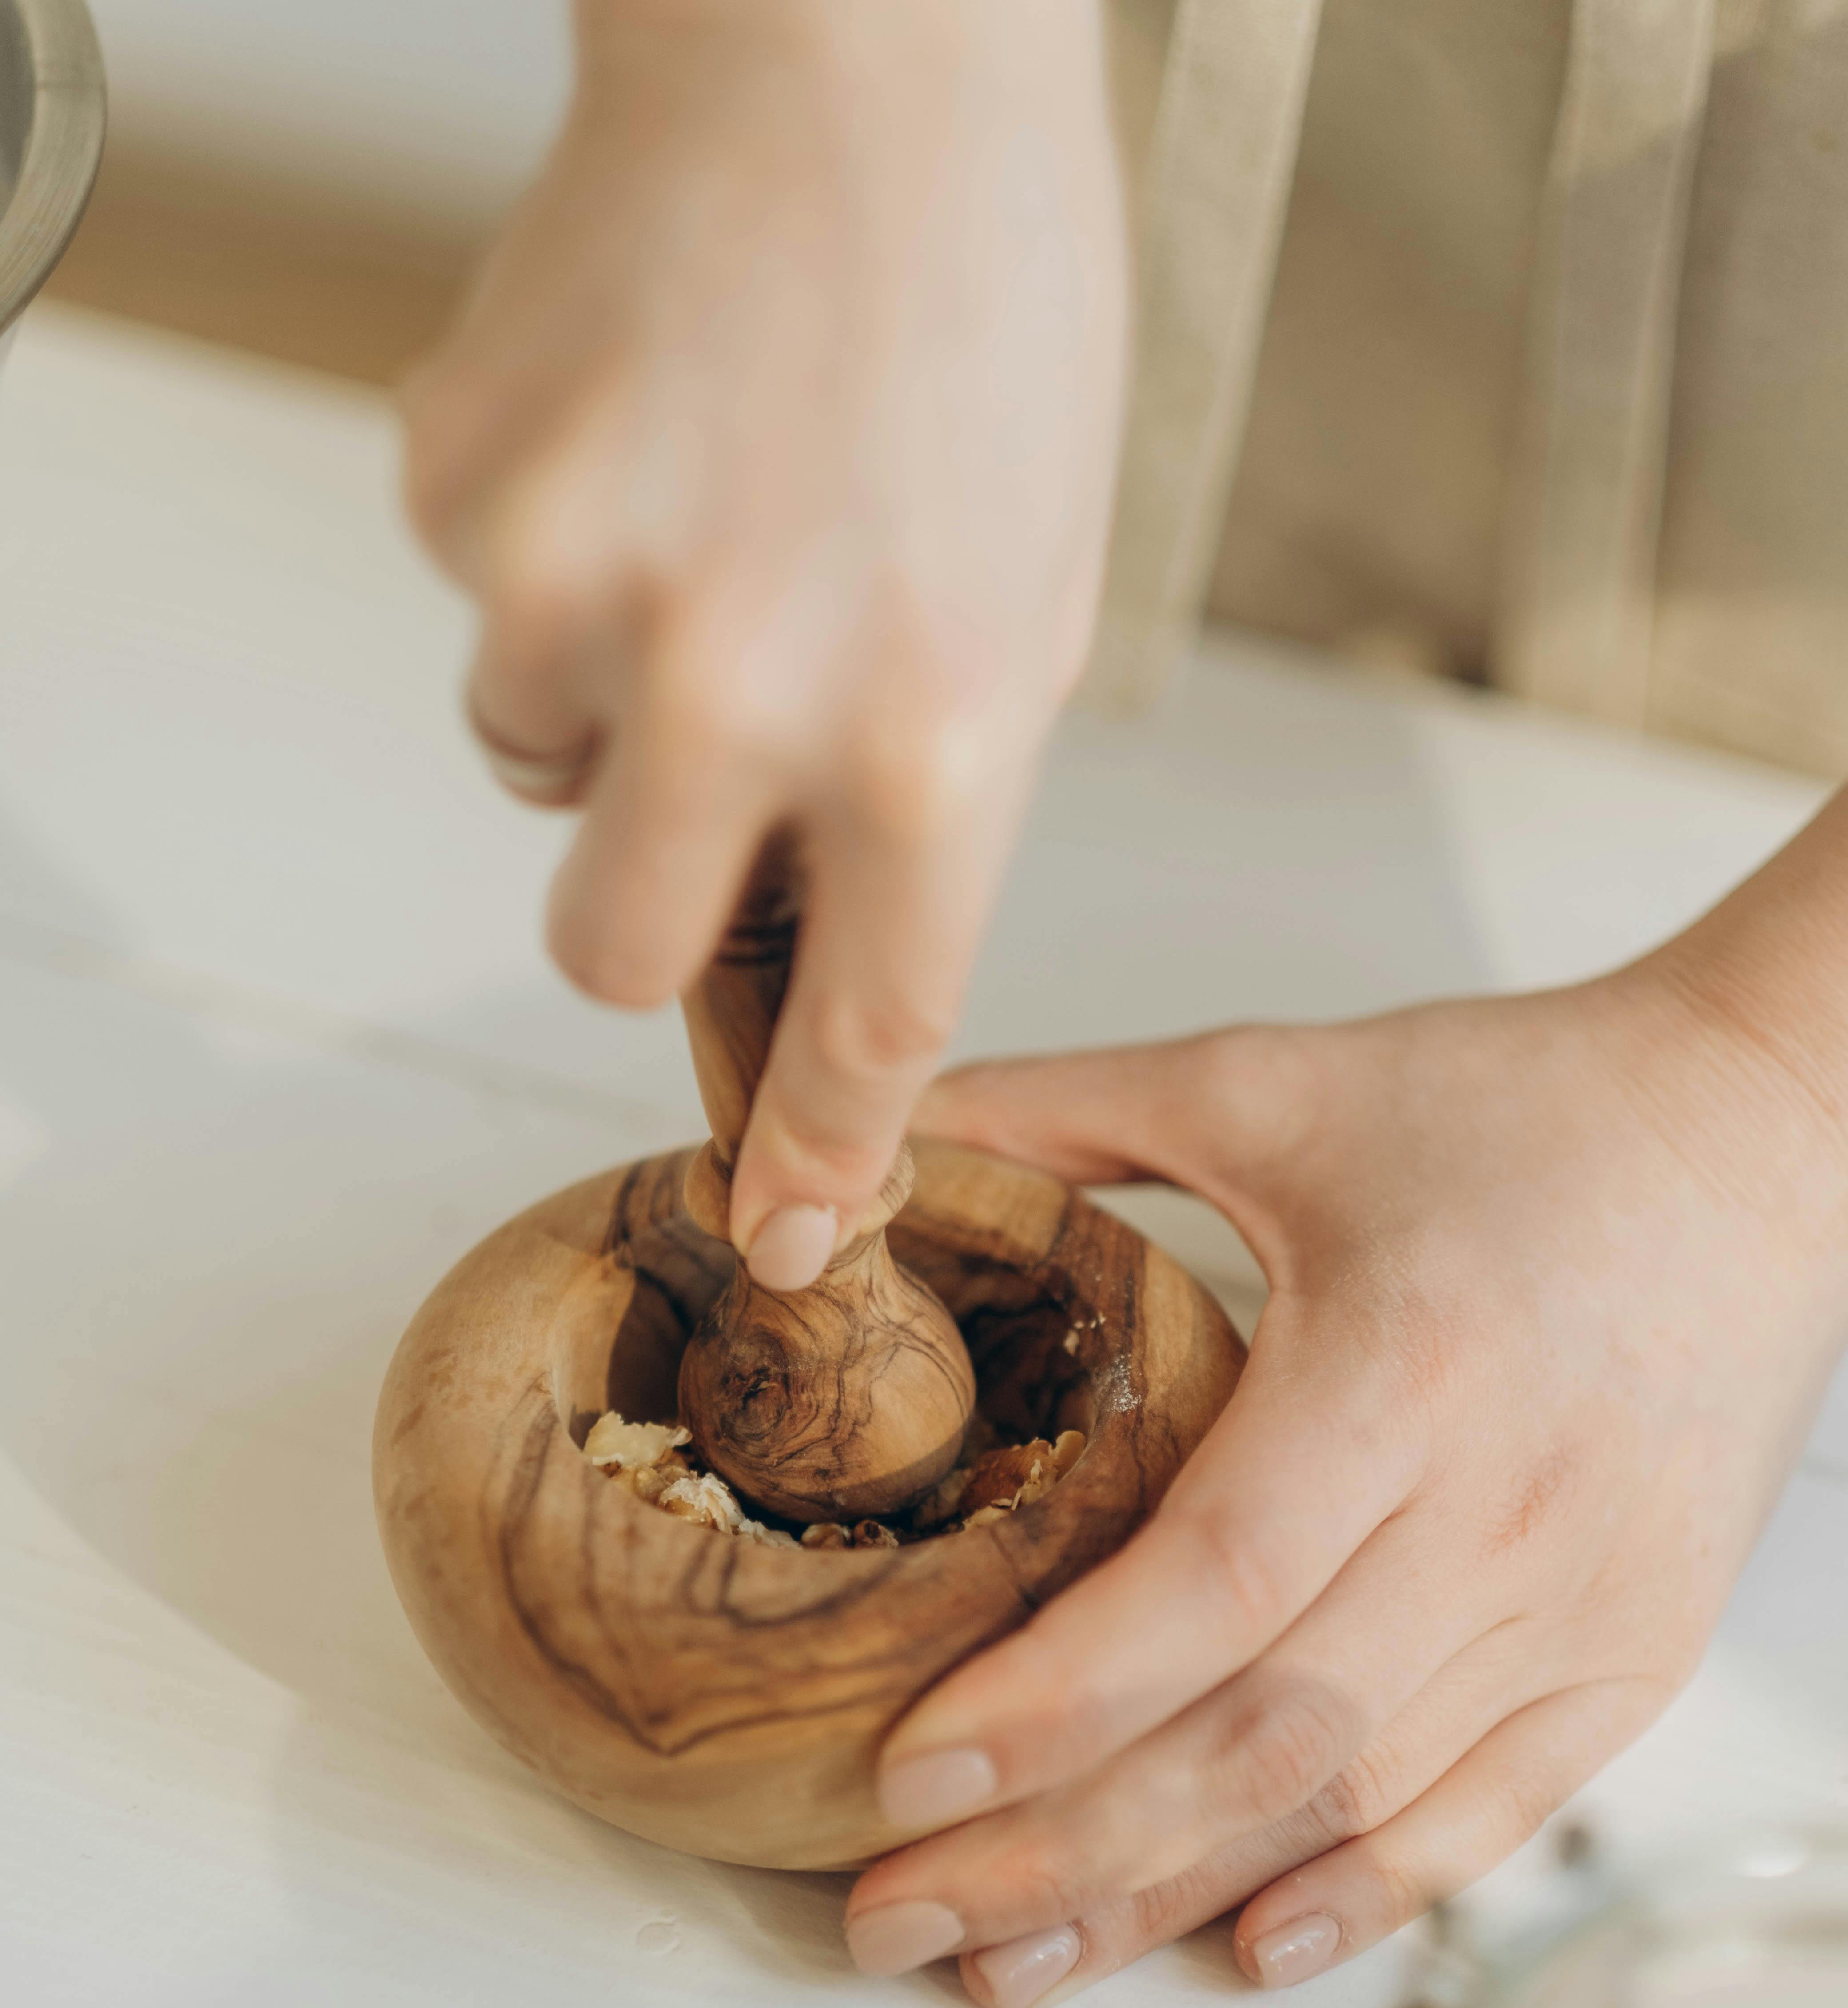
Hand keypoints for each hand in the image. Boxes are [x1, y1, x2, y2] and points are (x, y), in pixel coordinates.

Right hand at [403, 0, 1125, 1291]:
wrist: (851, 53)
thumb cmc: (976, 314)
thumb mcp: (1027, 596)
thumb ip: (916, 795)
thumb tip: (804, 941)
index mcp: (931, 724)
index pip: (864, 1021)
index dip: (813, 1148)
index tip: (781, 1231)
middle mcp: (744, 684)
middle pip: (610, 957)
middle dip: (641, 913)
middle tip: (692, 783)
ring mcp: (582, 586)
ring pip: (532, 769)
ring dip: (602, 694)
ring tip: (703, 513)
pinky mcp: (464, 491)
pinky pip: (482, 615)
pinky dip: (549, 562)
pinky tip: (639, 434)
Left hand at [843, 861, 1847, 2007]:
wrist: (1767, 1140)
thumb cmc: (1518, 1105)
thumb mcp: (1271, 1077)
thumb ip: (1057, 1112)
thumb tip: (854, 1159)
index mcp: (1402, 1368)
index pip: (1212, 1582)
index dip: (1054, 1698)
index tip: (903, 1777)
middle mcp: (1503, 1510)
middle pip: (1264, 1733)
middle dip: (1059, 1852)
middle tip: (892, 1919)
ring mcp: (1583, 1602)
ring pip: (1352, 1798)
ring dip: (1168, 1898)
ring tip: (1006, 1967)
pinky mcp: (1636, 1650)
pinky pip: (1490, 1815)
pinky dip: (1362, 1896)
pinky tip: (1238, 1948)